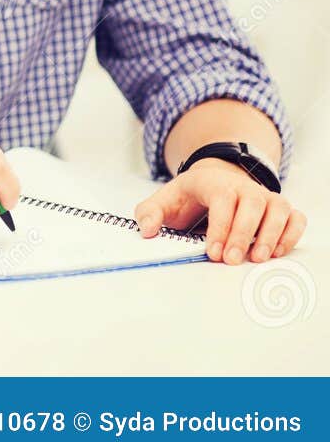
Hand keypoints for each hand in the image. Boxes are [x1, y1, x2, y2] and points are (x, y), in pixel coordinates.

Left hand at [133, 160, 305, 263]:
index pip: (223, 198)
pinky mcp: (279, 208)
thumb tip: (146, 230)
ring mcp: (264, 196)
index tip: (212, 251)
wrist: (213, 181)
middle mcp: (243, 186)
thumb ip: (150, 213)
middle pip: (252, 204)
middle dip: (243, 234)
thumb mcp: (164, 200)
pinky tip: (277, 252)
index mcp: (213, 182)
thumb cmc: (190, 196)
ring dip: (271, 235)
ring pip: (278, 208)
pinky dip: (291, 233)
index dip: (220, 226)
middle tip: (231, 260)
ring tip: (257, 259)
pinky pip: (295, 217)